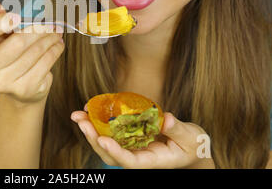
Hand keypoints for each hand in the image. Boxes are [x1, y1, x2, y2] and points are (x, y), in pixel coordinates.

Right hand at [0, 0, 64, 104]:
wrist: (17, 85)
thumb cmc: (7, 52)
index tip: (18, 16)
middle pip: (15, 44)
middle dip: (37, 30)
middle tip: (50, 23)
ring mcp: (3, 83)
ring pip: (33, 53)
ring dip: (49, 39)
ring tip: (56, 32)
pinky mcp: (23, 90)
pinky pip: (44, 65)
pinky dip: (54, 52)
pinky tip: (57, 45)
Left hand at [71, 106, 214, 168]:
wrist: (191, 148)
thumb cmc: (193, 144)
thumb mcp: (190, 137)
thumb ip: (177, 129)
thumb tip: (166, 118)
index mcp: (152, 161)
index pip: (130, 161)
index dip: (115, 152)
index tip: (102, 139)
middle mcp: (138, 157)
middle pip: (110, 154)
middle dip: (93, 138)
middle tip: (80, 119)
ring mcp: (132, 148)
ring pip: (106, 143)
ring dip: (90, 129)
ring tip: (78, 114)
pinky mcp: (129, 137)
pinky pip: (111, 132)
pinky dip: (99, 122)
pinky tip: (90, 109)